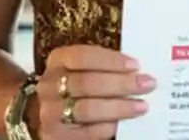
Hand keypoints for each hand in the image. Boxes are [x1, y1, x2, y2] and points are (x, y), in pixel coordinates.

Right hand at [34, 45, 153, 138]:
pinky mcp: (55, 135)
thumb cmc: (72, 86)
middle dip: (121, 84)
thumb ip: (103, 66)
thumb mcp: (80, 68)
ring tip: (141, 106)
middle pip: (87, 83)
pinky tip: (121, 124)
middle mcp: (49, 85)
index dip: (111, 60)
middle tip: (146, 84)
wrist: (42, 112)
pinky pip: (85, 132)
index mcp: (58, 60)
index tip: (135, 64)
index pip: (83, 56)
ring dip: (118, 107)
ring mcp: (50, 112)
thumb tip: (137, 70)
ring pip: (87, 108)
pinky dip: (106, 127)